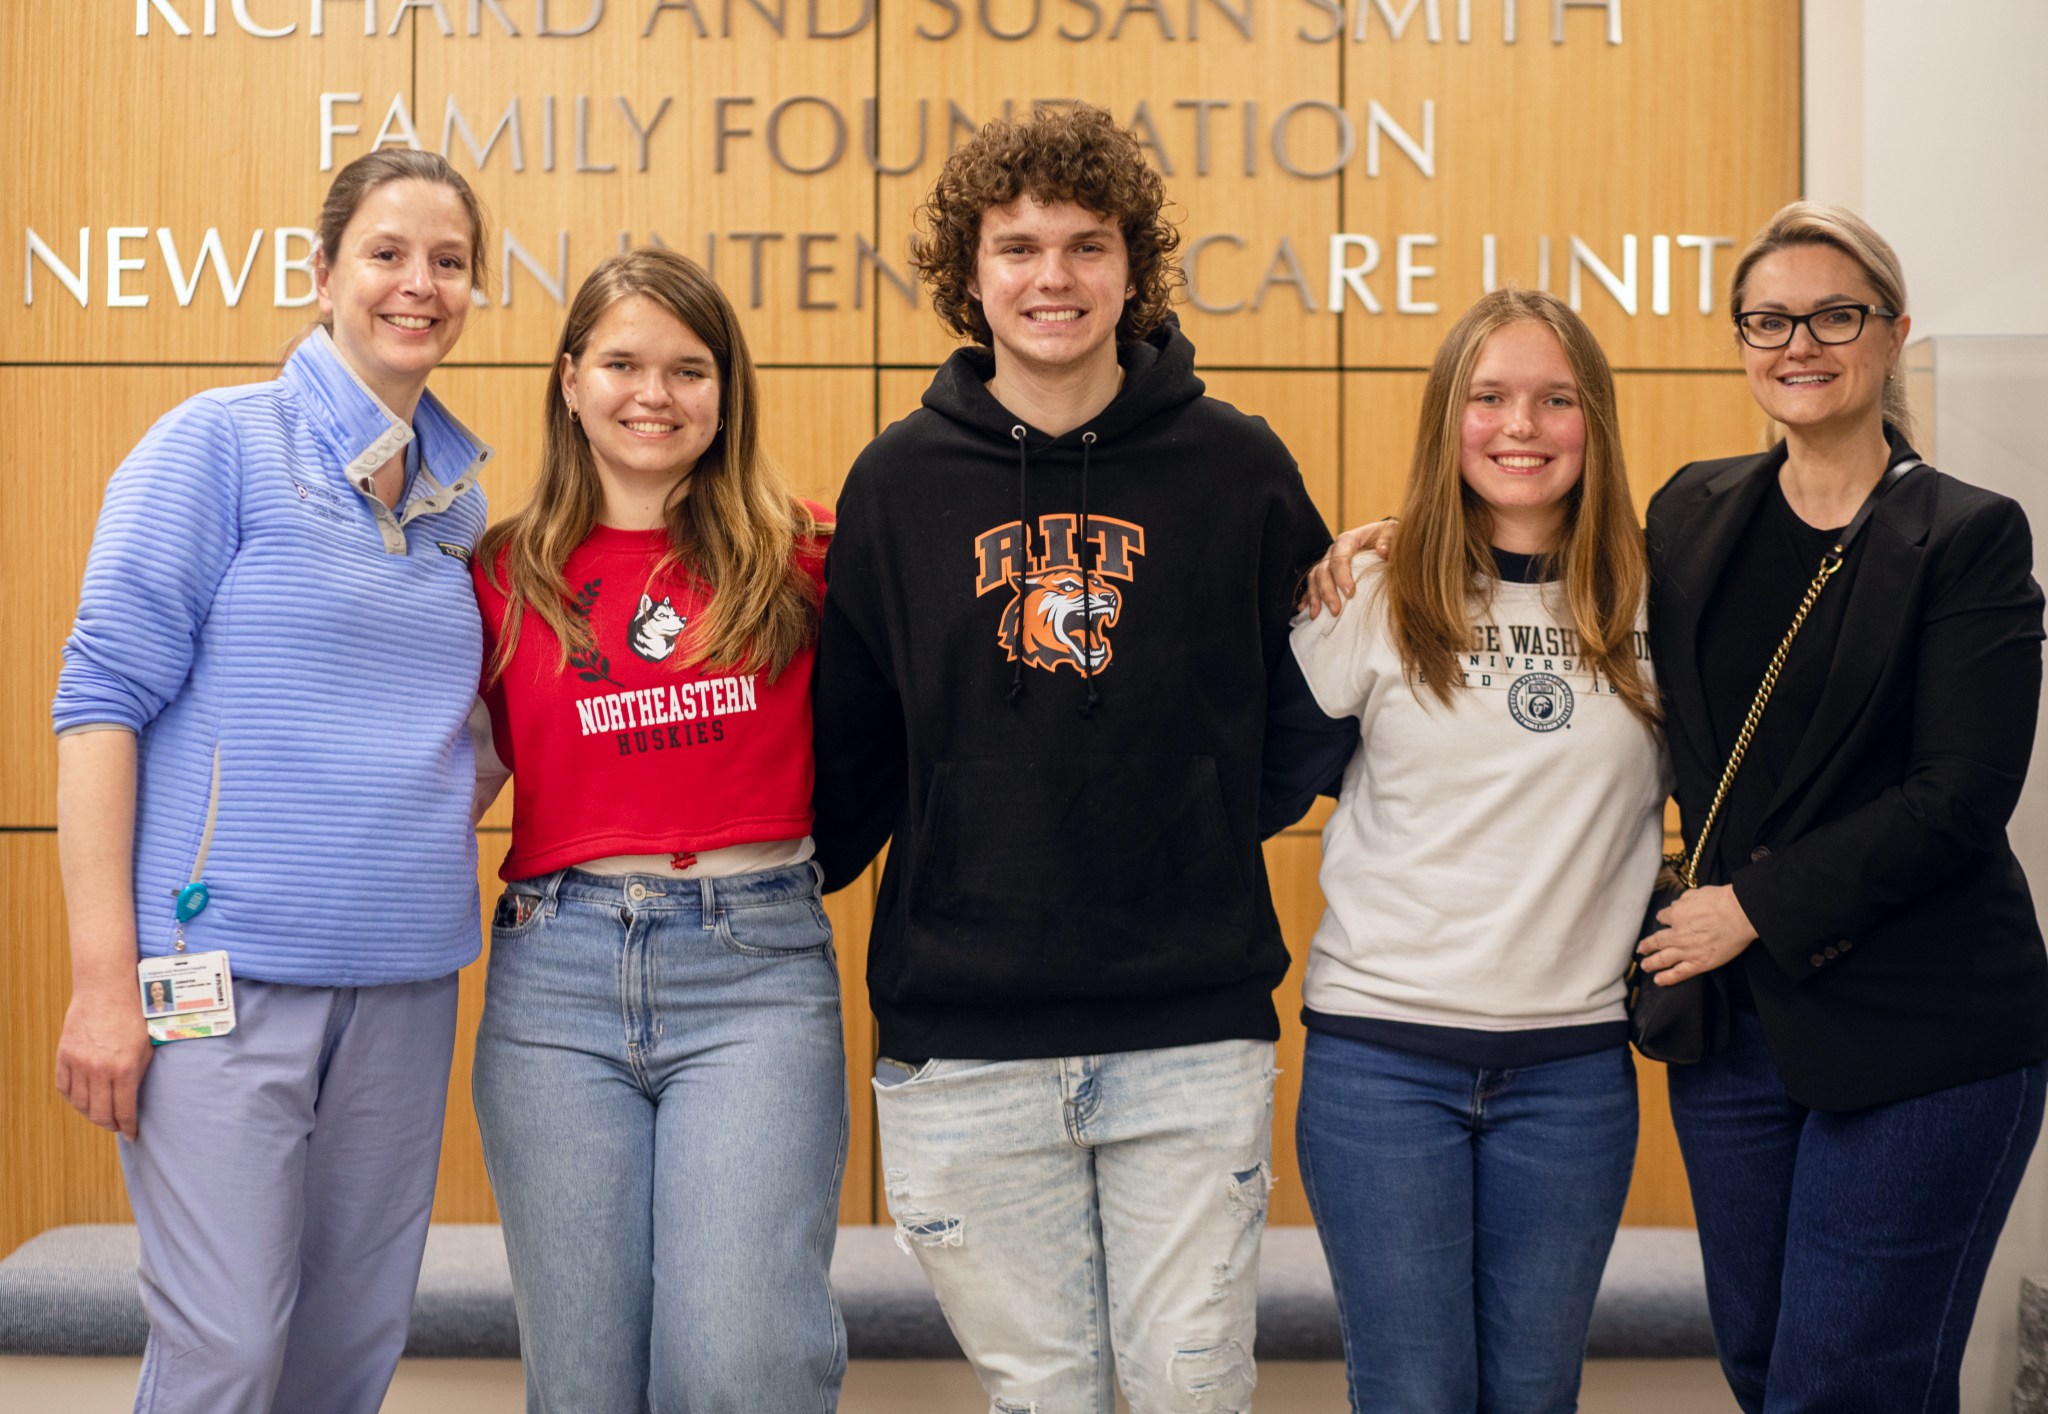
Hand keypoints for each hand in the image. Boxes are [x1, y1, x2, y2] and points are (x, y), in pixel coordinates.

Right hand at [54, 981, 151, 1140]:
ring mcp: (78, 1064)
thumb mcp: (146, 1046)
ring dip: (90, 1114)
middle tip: (116, 1126)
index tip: (131, 1134)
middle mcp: (99, 1070)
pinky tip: (82, 1100)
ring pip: (80, 1104)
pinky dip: (73, 1098)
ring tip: (100, 1114)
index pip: (124, 1110)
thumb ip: (138, 1074)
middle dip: (109, 1124)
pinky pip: (64, 1088)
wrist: (106, 991)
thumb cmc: (132, 1016)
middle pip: (99, 1113)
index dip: (128, 1126)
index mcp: (124, 1068)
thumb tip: (134, 1099)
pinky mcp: (64, 1057)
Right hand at [1301, 519, 1397, 616]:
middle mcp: (1334, 550)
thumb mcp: (1393, 532)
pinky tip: (1304, 609)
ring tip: (1316, 615)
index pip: (1340, 557)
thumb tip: (1382, 551)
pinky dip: (1308, 596)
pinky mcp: (1327, 572)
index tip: (1350, 593)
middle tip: (1335, 611)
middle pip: (1324, 570)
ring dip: (1314, 596)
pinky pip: (1313, 584)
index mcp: (1349, 540)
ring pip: (1315, 577)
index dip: (1342, 575)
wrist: (1385, 538)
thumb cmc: (1390, 537)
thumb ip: (1389, 539)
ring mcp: (1328, 561)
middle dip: (1327, 591)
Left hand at [1637, 884, 1757, 985]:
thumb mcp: (1697, 894)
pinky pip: (1679, 973)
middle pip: (1657, 941)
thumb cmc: (1722, 901)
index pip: (1663, 918)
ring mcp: (1687, 950)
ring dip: (1651, 963)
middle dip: (1647, 946)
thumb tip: (1676, 903)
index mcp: (1676, 915)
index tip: (1661, 921)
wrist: (1740, 915)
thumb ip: (1684, 900)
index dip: (1662, 919)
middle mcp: (1677, 934)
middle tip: (1640, 949)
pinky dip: (1667, 978)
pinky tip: (1658, 980)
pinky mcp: (1699, 963)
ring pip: (1663, 959)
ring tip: (1644, 966)